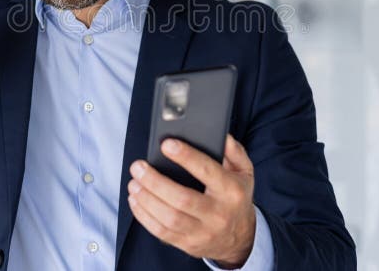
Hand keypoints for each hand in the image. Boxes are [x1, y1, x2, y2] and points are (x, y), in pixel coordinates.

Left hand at [127, 133, 256, 267]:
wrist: (240, 238)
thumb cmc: (236, 197)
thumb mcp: (244, 171)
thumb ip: (233, 151)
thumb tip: (220, 134)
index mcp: (232, 191)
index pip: (207, 171)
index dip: (186, 157)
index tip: (166, 144)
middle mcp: (218, 214)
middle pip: (182, 198)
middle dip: (155, 181)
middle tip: (138, 167)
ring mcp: (202, 232)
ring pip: (169, 218)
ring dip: (146, 199)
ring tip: (134, 183)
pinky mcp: (188, 244)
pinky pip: (161, 232)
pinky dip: (144, 216)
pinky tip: (135, 200)